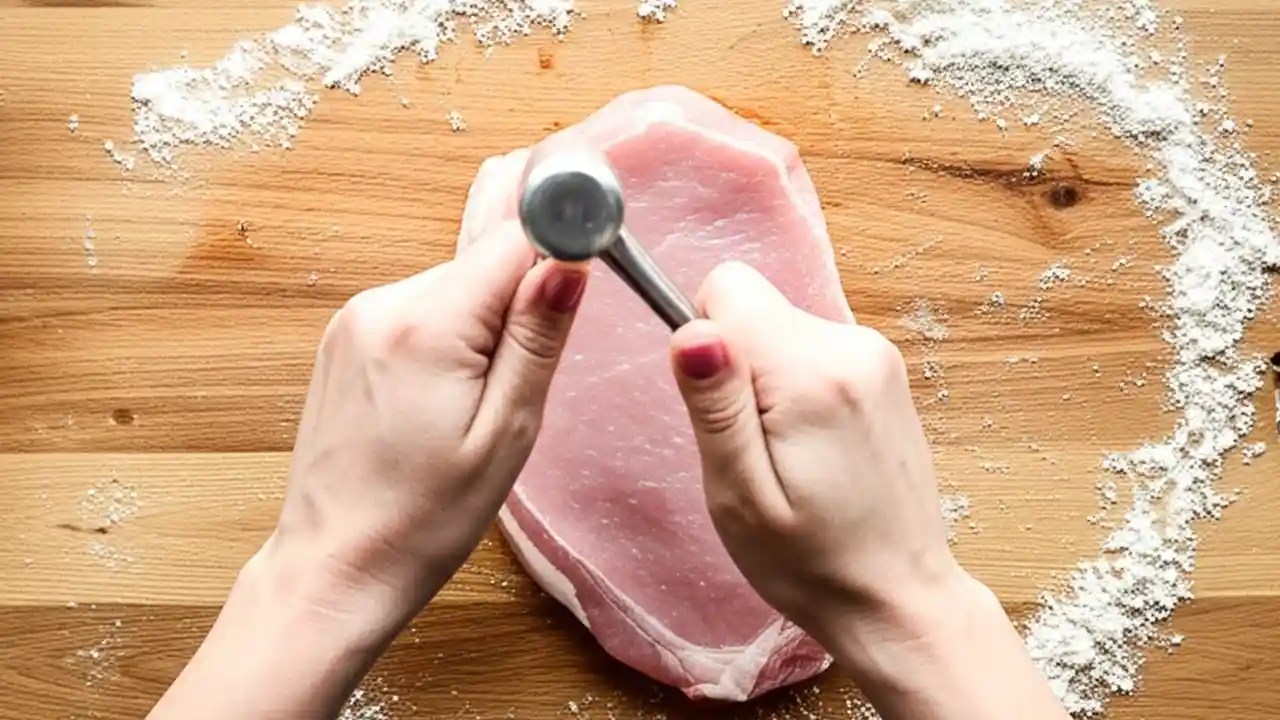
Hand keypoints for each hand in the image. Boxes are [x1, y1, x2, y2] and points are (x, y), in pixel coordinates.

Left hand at [150, 220, 587, 719]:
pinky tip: (438, 402)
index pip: (512, 236)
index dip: (555, 252)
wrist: (334, 567)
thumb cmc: (423, 519)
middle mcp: (381, 305)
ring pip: (453, 287)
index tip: (572, 294)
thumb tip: (569, 260)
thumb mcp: (507, 434)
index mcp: (427, 326)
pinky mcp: (344, 338)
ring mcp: (354, 319)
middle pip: (482, 261)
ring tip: (470, 405)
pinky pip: (419, 311)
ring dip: (480, 327)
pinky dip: (445, 340)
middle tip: (515, 385)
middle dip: (517, 306)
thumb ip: (538, 338)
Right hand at [667, 261, 956, 635]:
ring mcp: (876, 354)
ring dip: (767, 386)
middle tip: (754, 451)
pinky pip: (808, 351)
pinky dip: (796, 392)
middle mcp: (853, 345)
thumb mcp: (741, 498)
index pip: (727, 288)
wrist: (899, 597)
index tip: (723, 415)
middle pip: (754, 310)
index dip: (706, 348)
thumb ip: (715, 407)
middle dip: (737, 373)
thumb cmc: (811, 563)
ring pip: (779, 331)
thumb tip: (691, 330)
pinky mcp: (882, 370)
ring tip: (788, 459)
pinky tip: (814, 452)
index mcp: (813, 373)